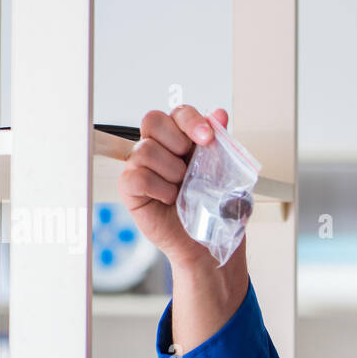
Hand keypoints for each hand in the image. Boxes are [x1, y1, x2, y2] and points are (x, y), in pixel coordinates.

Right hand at [119, 104, 229, 268]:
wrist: (209, 244)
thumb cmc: (215, 211)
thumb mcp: (225, 173)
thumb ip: (220, 142)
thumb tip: (220, 113)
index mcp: (182, 141)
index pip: (178, 113)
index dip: (191, 121)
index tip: (207, 138)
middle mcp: (159, 150)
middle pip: (152, 120)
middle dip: (176, 141)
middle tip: (190, 166)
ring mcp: (142, 168)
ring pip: (145, 149)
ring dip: (171, 171)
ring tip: (182, 190)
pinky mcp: (131, 190)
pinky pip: (136, 177)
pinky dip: (158, 188)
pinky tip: (170, 199)